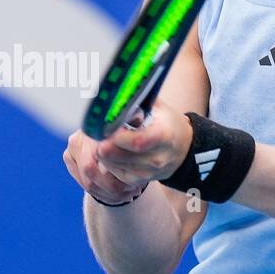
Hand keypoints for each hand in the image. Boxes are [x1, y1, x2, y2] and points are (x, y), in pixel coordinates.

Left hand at [67, 101, 191, 196]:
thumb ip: (136, 100)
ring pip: (113, 165)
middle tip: (93, 132)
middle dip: (102, 144)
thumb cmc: (165, 122)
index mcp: (163, 135)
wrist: (181, 148)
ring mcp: (148, 172)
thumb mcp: (156, 106)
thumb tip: (112, 93)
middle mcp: (157, 157)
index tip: (104, 127)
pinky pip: (114, 173)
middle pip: (120, 155)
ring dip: (102, 152)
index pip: (138, 141)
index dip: (117, 137)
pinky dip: (107, 162)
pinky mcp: (139, 180)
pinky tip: (107, 150)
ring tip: (100, 139)